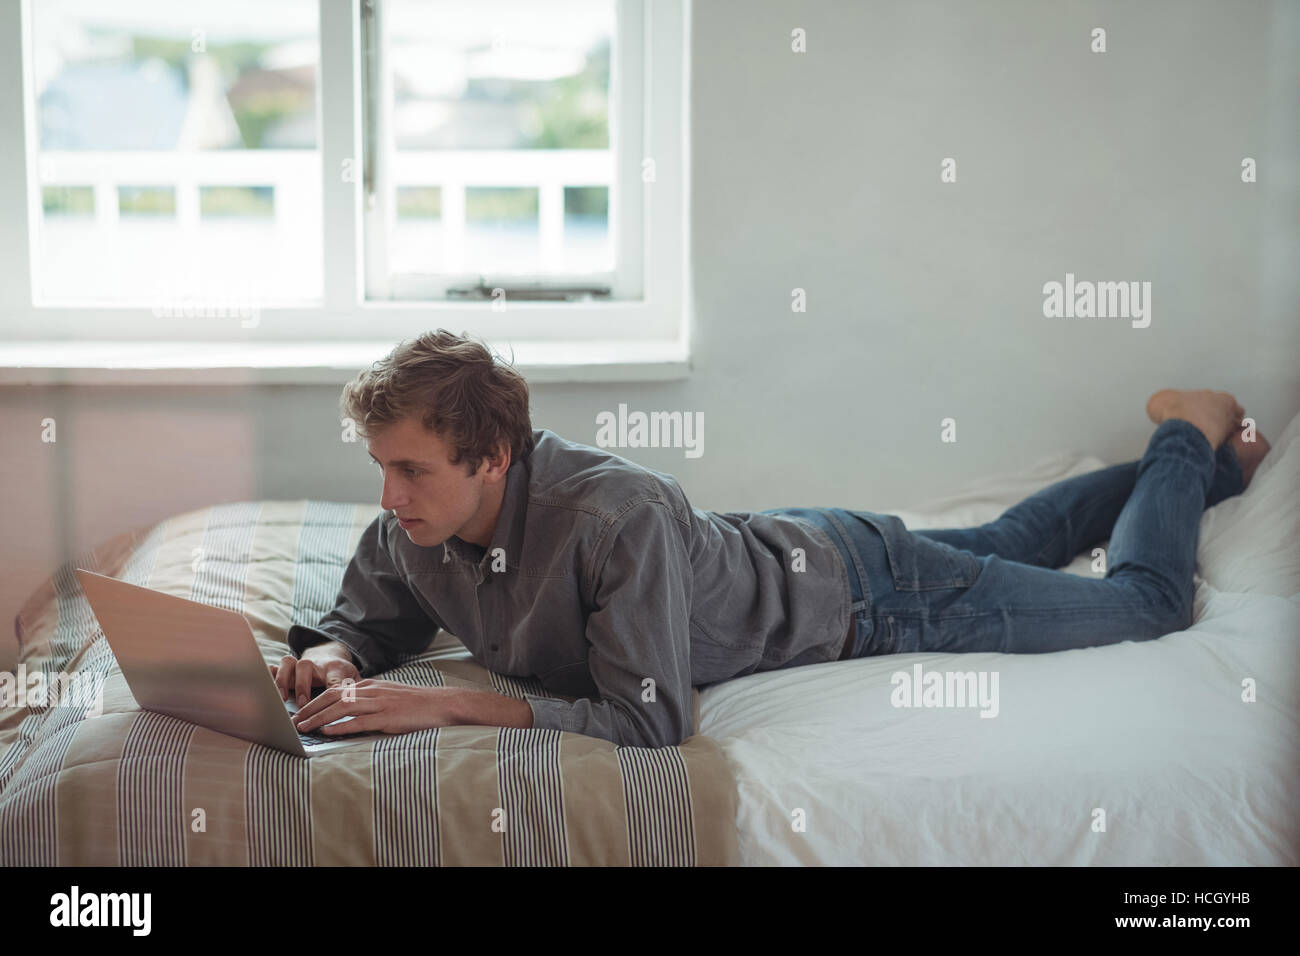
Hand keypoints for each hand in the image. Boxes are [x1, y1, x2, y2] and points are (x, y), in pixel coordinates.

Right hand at [269, 641, 360, 706]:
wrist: (331, 656)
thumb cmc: (342, 673)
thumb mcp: (354, 680)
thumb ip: (356, 691)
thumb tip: (361, 708)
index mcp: (335, 668)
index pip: (334, 678)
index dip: (332, 688)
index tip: (329, 703)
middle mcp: (316, 665)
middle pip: (307, 667)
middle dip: (303, 685)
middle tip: (302, 703)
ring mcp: (301, 666)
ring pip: (290, 663)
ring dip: (284, 679)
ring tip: (282, 697)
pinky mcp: (289, 669)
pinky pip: (277, 666)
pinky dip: (270, 673)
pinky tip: (263, 682)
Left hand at [290, 680, 460, 735]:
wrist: (443, 704)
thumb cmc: (417, 705)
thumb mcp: (389, 698)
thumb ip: (369, 703)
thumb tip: (348, 714)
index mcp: (370, 686)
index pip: (334, 690)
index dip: (314, 701)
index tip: (299, 712)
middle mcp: (372, 691)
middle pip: (332, 697)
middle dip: (310, 709)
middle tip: (293, 721)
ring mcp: (380, 703)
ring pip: (342, 708)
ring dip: (319, 718)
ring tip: (303, 728)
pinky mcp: (388, 717)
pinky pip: (360, 721)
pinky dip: (342, 726)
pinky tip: (328, 732)